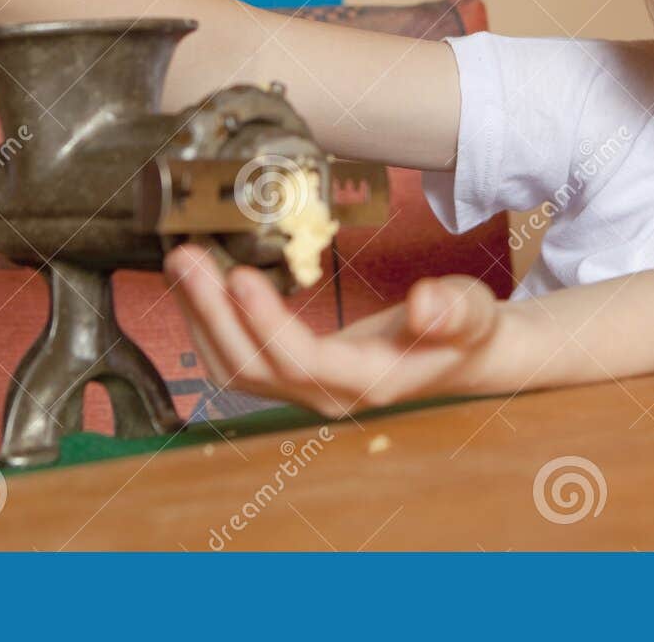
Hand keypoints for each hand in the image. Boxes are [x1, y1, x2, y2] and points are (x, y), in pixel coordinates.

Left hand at [165, 243, 500, 417]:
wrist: (460, 354)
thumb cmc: (464, 329)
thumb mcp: (472, 311)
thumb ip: (455, 311)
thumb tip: (426, 307)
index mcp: (370, 382)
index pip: (303, 361)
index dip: (265, 323)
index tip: (238, 276)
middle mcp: (328, 395)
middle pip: (252, 368)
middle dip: (211, 314)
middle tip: (186, 257)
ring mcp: (304, 390)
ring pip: (234, 367)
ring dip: (200, 316)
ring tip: (181, 263)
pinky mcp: (290, 374)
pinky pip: (237, 356)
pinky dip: (210, 321)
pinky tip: (198, 283)